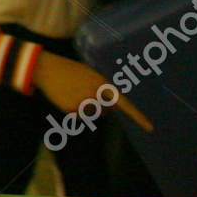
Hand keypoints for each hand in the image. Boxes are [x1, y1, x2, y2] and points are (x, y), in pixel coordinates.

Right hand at [33, 52, 151, 131]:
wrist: (46, 68)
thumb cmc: (70, 70)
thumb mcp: (90, 75)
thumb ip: (102, 89)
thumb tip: (108, 108)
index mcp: (102, 83)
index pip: (124, 103)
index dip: (138, 116)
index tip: (150, 128)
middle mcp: (96, 95)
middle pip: (106, 111)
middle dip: (99, 106)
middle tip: (84, 92)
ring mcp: (83, 103)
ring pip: (91, 114)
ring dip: (85, 108)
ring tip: (73, 93)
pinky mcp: (71, 110)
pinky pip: (78, 116)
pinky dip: (73, 110)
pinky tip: (65, 97)